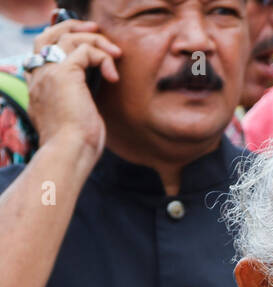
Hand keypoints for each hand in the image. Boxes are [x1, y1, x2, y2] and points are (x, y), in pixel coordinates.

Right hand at [25, 19, 120, 160]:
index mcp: (38, 87)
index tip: (85, 47)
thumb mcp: (74, 120)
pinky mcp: (65, 73)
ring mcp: (49, 72)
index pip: (41, 54)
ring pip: (68, 39)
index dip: (60, 43)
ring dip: (95, 41)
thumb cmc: (76, 147)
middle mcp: (39, 76)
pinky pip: (85, 51)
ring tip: (115, 53)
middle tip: (96, 31)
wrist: (69, 153)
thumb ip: (76, 104)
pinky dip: (103, 57)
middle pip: (47, 37)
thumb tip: (90, 103)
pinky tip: (113, 77)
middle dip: (72, 28)